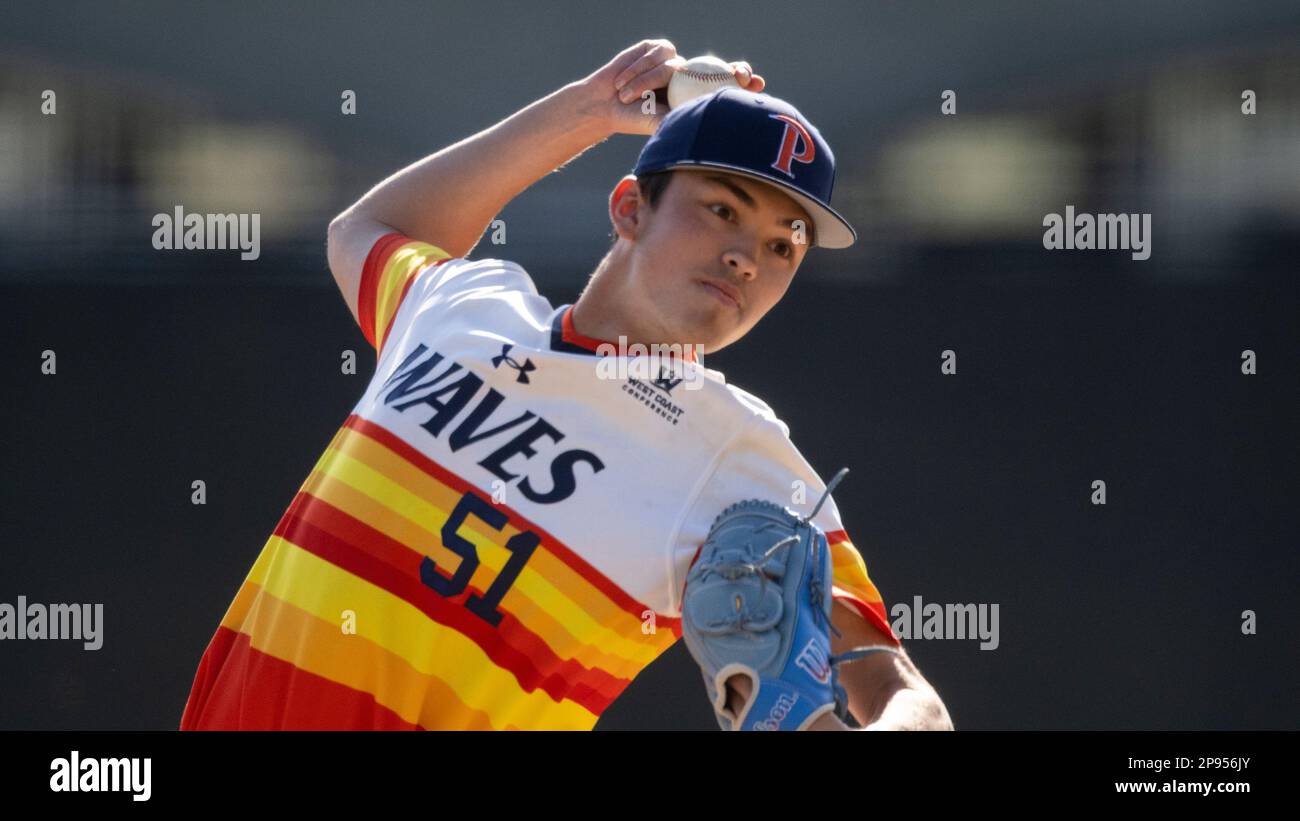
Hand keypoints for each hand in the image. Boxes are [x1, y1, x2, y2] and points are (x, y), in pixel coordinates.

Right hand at [572, 39, 765, 136]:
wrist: (606, 104)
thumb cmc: (634, 120)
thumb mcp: (660, 125)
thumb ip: (682, 121)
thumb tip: (708, 128)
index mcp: (695, 95)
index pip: (724, 88)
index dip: (743, 83)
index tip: (750, 84)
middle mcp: (690, 76)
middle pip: (720, 68)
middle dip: (734, 71)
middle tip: (738, 75)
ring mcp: (674, 61)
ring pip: (674, 65)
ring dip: (647, 82)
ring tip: (629, 98)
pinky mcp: (656, 49)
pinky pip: (656, 54)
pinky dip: (638, 70)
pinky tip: (623, 83)